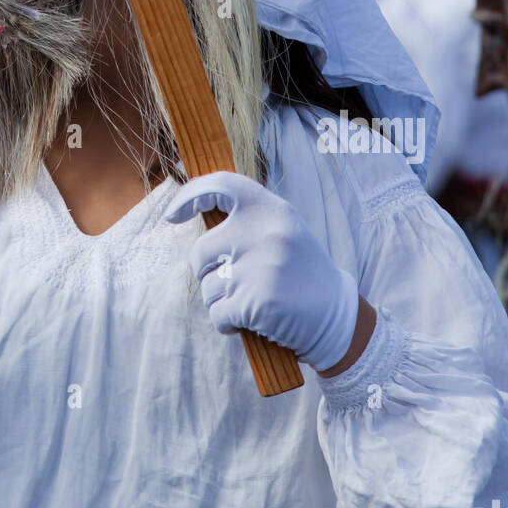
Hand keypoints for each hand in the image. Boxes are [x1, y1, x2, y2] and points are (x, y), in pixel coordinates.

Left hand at [166, 171, 360, 371]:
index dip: (190, 196)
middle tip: (235, 282)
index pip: (221, 185)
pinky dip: (227, 323)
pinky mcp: (256, 303)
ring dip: (220, 300)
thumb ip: (246, 219)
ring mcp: (259, 267)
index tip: (173, 214)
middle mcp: (263, 233)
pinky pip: (217, 314)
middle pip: (201, 251)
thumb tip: (194, 208)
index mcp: (271, 209)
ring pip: (208, 287)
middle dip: (208, 272)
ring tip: (250, 301)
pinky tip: (250, 320)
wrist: (335, 316)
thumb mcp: (281, 230)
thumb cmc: (299, 271)